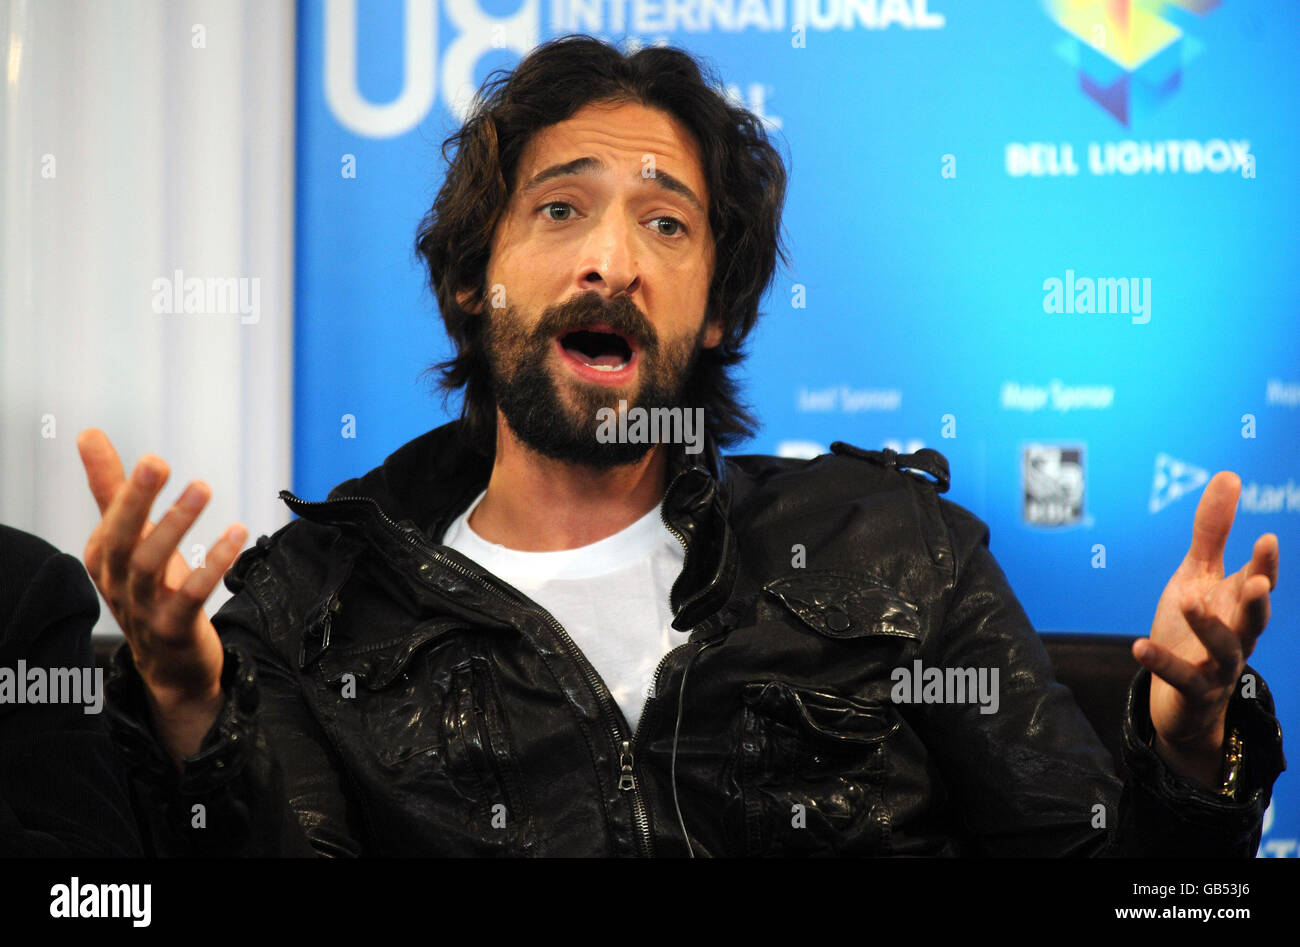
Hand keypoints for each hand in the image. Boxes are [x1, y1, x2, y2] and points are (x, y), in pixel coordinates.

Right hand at [77, 429, 245, 762]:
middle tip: (156, 461)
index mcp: (105, 556)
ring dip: (175, 525)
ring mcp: (143, 608)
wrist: (171, 666)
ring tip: (201, 488)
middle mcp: (118, 581)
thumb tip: (87, 433)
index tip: (150, 457)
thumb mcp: (132, 538)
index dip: (127, 488)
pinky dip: (212, 565)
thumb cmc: (152, 590)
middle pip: (121, 538)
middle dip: (136, 500)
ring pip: (149, 565)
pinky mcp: (173, 629)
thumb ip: (113, 488)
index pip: (112, 517)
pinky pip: (190, 596)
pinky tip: (235, 535)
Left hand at [1134, 471, 1278, 788]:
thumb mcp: (1197, 575)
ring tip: (1187, 600)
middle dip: (1258, 601)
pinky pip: (1181, 676)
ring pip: (1223, 649)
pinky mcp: (1194, 689)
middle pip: (1254, 619)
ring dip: (1208, 626)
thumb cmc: (1192, 626)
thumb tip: (1230, 474)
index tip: (1266, 537)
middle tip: (1258, 581)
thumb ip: (1212, 531)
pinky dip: (1162, 661)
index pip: (1259, 580)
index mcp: (1238, 604)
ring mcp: (1219, 666)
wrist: (1182, 694)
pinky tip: (1138, 646)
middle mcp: (1237, 635)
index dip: (1265, 562)